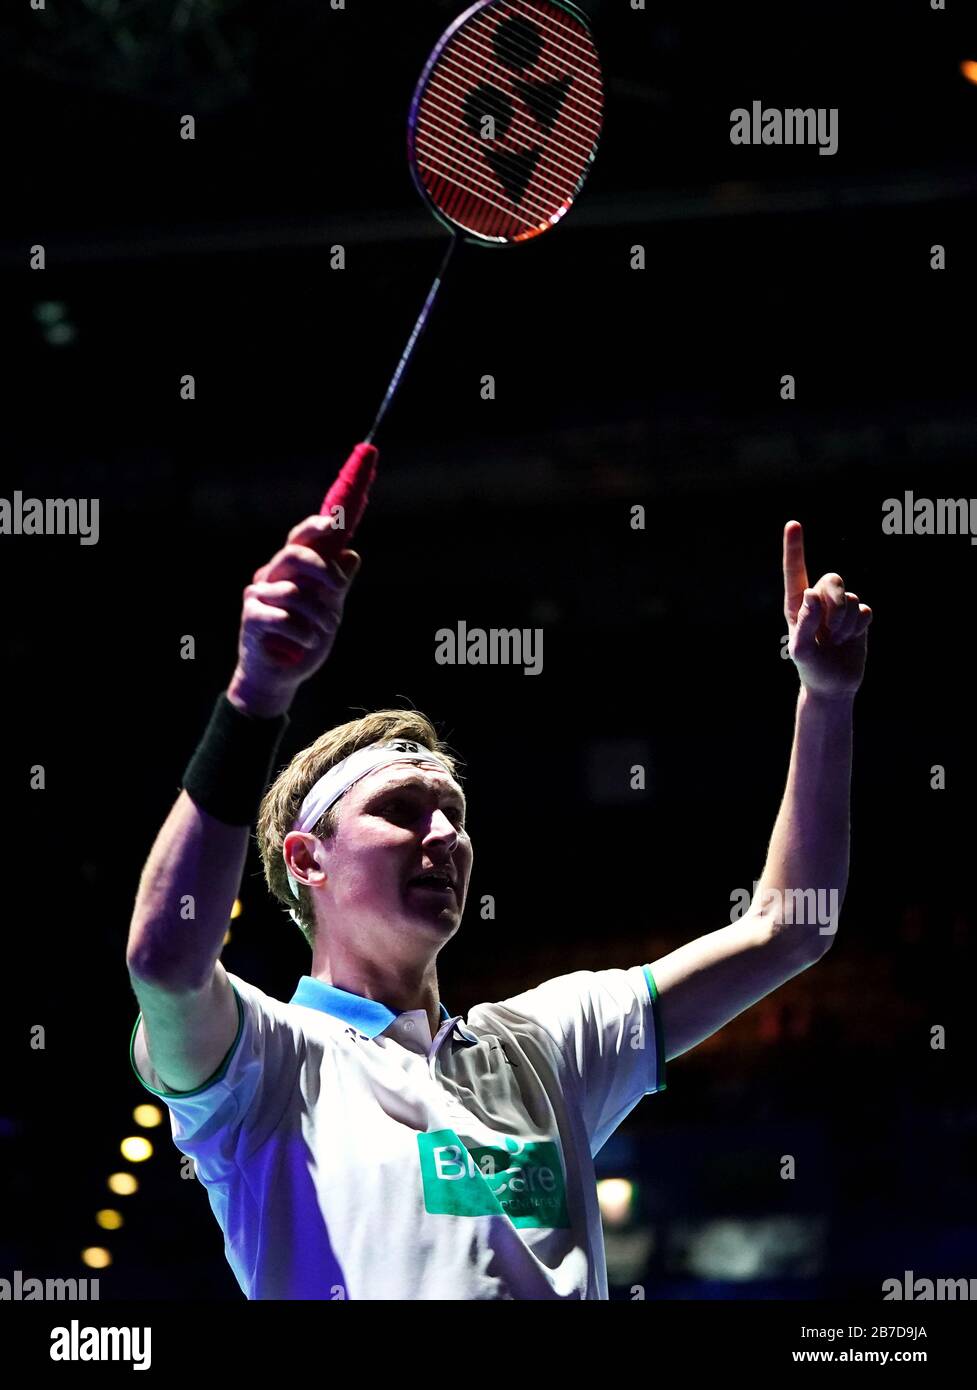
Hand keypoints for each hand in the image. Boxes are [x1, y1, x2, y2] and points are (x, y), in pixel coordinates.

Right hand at [228, 515, 361, 716]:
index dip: (314, 527)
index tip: (333, 523)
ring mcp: (257, 596)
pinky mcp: (250, 618)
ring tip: (326, 629)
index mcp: (289, 571)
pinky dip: (303, 632)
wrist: (280, 677)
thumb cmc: (303, 641)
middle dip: (323, 569)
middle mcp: (271, 578)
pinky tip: (308, 642)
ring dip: (319, 613)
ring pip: (293, 591)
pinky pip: (282, 617)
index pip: (299, 539)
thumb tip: (352, 555)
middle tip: (339, 589)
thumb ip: (338, 585)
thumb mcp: (329, 611)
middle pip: (294, 555)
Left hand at [782, 520, 871, 698]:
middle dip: (835, 603)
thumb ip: (805, 623)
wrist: (832, 687)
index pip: (795, 572)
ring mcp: (838, 608)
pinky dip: (858, 628)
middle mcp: (817, 601)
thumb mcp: (802, 650)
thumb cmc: (810, 669)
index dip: (795, 548)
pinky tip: (849, 640)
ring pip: (851, 598)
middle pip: (833, 580)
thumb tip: (812, 594)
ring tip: (834, 641)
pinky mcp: (857, 618)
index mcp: (797, 604)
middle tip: (829, 631)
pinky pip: (865, 611)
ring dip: (845, 624)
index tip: (793, 524)